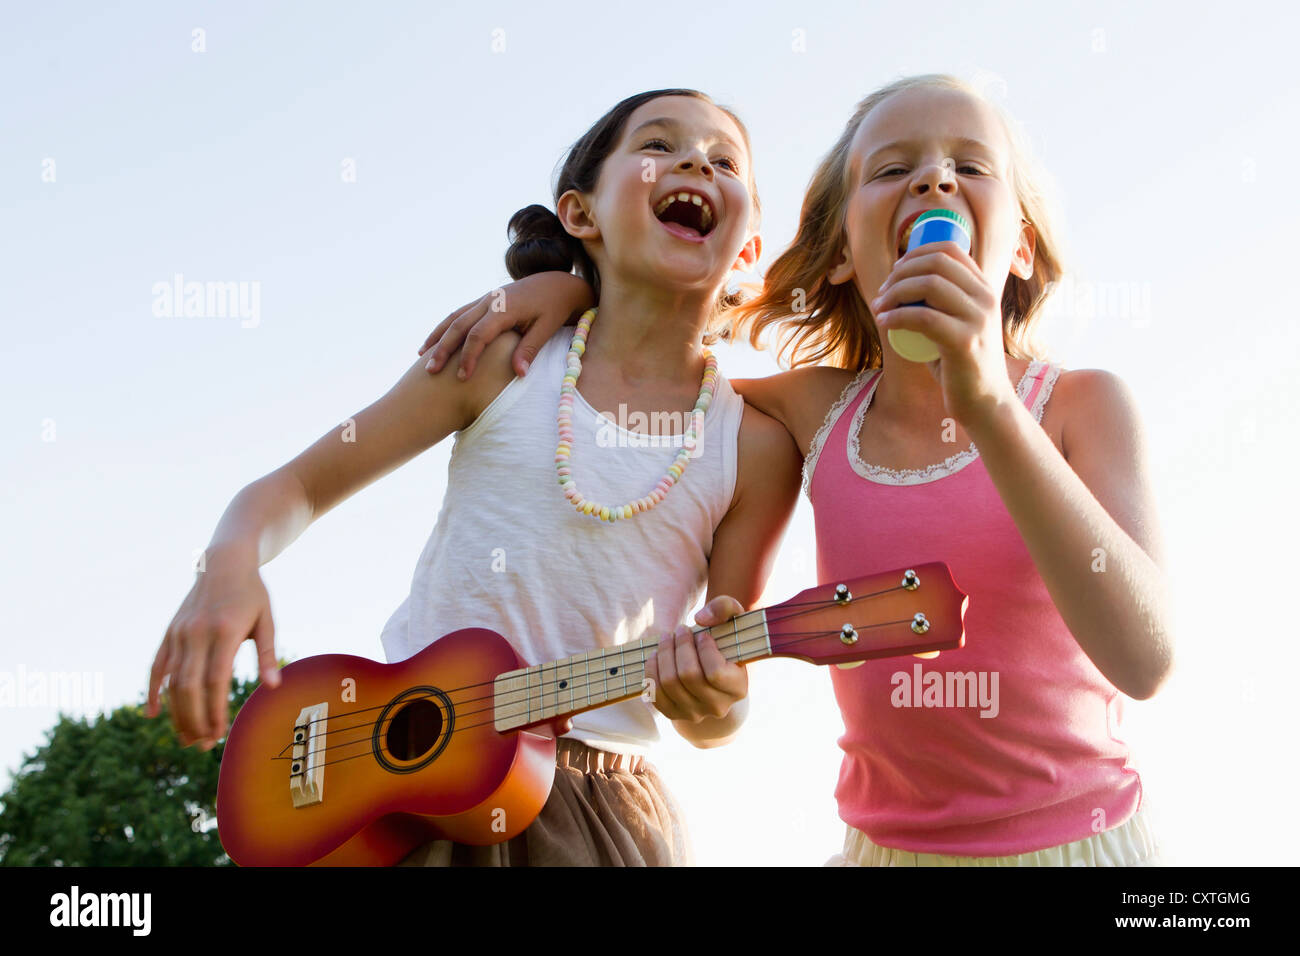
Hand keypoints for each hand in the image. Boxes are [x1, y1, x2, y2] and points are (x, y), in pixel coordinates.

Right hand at [147, 555, 280, 749]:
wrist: (223, 562)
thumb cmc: (252, 593)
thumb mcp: (266, 620)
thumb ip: (268, 654)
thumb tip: (273, 687)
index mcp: (224, 631)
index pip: (215, 681)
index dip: (214, 710)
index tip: (218, 734)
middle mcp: (196, 633)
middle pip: (189, 686)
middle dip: (194, 719)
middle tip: (203, 745)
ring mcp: (179, 633)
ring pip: (171, 681)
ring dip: (177, 712)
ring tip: (187, 738)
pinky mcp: (169, 632)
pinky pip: (156, 666)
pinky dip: (153, 690)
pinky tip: (153, 714)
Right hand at [419, 271, 594, 380]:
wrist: (556, 283)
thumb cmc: (554, 308)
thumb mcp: (546, 328)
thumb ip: (529, 350)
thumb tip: (519, 375)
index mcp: (504, 308)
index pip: (479, 335)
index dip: (469, 357)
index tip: (462, 377)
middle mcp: (490, 301)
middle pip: (459, 326)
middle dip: (443, 349)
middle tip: (431, 371)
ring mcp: (485, 299)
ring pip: (455, 317)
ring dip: (438, 337)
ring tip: (422, 356)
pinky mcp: (484, 300)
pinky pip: (460, 313)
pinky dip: (445, 327)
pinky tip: (435, 341)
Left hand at [644, 596, 747, 722]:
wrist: (713, 673)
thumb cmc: (724, 642)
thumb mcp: (733, 620)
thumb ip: (724, 608)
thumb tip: (701, 619)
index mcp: (738, 688)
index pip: (715, 672)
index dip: (704, 649)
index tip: (702, 634)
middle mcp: (718, 707)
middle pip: (688, 676)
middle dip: (680, 646)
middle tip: (680, 630)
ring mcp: (695, 714)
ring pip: (669, 683)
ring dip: (664, 654)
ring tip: (666, 639)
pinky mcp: (674, 714)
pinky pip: (655, 693)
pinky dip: (652, 671)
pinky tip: (656, 656)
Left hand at [869, 242, 1018, 430]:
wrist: (984, 402)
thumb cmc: (961, 365)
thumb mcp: (957, 325)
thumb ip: (941, 304)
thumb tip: (900, 285)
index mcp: (984, 289)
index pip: (950, 249)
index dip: (916, 253)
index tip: (895, 271)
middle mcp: (986, 298)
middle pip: (936, 263)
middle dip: (900, 273)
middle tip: (882, 294)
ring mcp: (979, 319)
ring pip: (929, 285)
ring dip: (894, 293)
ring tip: (878, 308)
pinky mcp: (966, 342)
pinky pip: (923, 318)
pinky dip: (897, 316)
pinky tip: (883, 323)